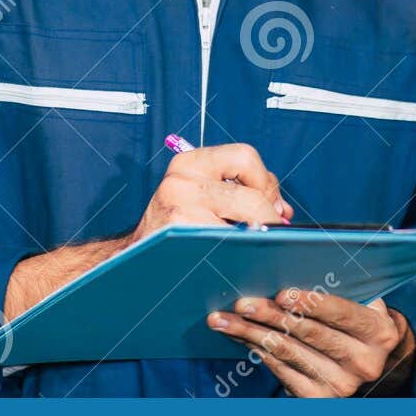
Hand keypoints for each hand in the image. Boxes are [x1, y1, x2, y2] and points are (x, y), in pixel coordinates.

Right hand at [127, 142, 292, 242]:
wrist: (133, 257)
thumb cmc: (176, 226)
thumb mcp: (202, 194)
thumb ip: (242, 191)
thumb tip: (282, 210)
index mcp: (191, 161)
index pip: (246, 157)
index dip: (266, 183)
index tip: (272, 206)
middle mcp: (182, 179)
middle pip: (251, 195)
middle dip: (269, 216)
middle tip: (271, 232)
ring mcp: (178, 208)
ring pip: (244, 221)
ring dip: (256, 236)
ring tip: (253, 244)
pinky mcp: (180, 235)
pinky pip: (227, 244)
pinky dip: (238, 252)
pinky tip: (235, 258)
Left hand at [208, 289, 414, 396]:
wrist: (366, 361)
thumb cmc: (356, 318)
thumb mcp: (363, 301)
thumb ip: (342, 286)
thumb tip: (292, 267)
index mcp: (379, 333)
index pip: (343, 314)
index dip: (311, 303)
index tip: (281, 293)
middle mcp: (364, 363)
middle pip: (309, 334)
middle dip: (271, 316)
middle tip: (242, 303)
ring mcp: (340, 385)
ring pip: (287, 353)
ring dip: (251, 334)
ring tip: (224, 320)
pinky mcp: (318, 399)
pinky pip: (280, 370)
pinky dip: (256, 350)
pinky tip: (239, 336)